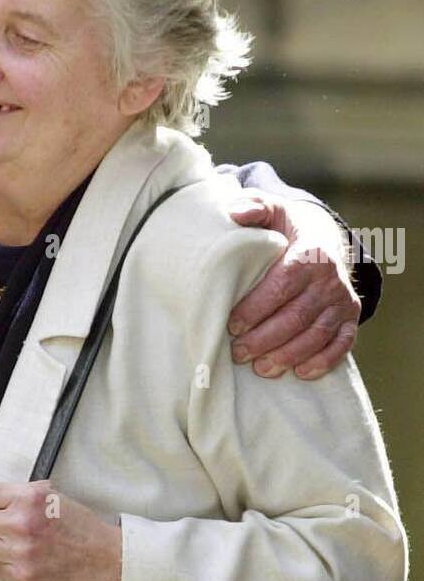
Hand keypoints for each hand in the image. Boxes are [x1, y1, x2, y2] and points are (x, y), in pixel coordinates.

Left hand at [0, 477, 120, 580]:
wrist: (104, 561)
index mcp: (28, 499)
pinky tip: (23, 556)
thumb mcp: (46, 495)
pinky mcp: (21, 580)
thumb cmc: (77, 524)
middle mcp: (22, 527)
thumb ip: (5, 489)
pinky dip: (4, 561)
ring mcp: (21, 556)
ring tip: (10, 539)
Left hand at [227, 195, 359, 378]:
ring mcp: (343, 300)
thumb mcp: (272, 210)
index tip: (231, 325)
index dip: (257, 308)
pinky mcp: (349, 318)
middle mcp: (331, 279)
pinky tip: (300, 373)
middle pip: (297, 316)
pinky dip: (324, 361)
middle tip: (238, 353)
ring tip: (260, 368)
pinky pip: (342, 344)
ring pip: (316, 335)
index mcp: (311, 253)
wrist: (324, 237)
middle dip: (265, 338)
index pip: (283, 285)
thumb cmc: (286, 229)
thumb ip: (253, 207)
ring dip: (288, 355)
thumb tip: (234, 213)